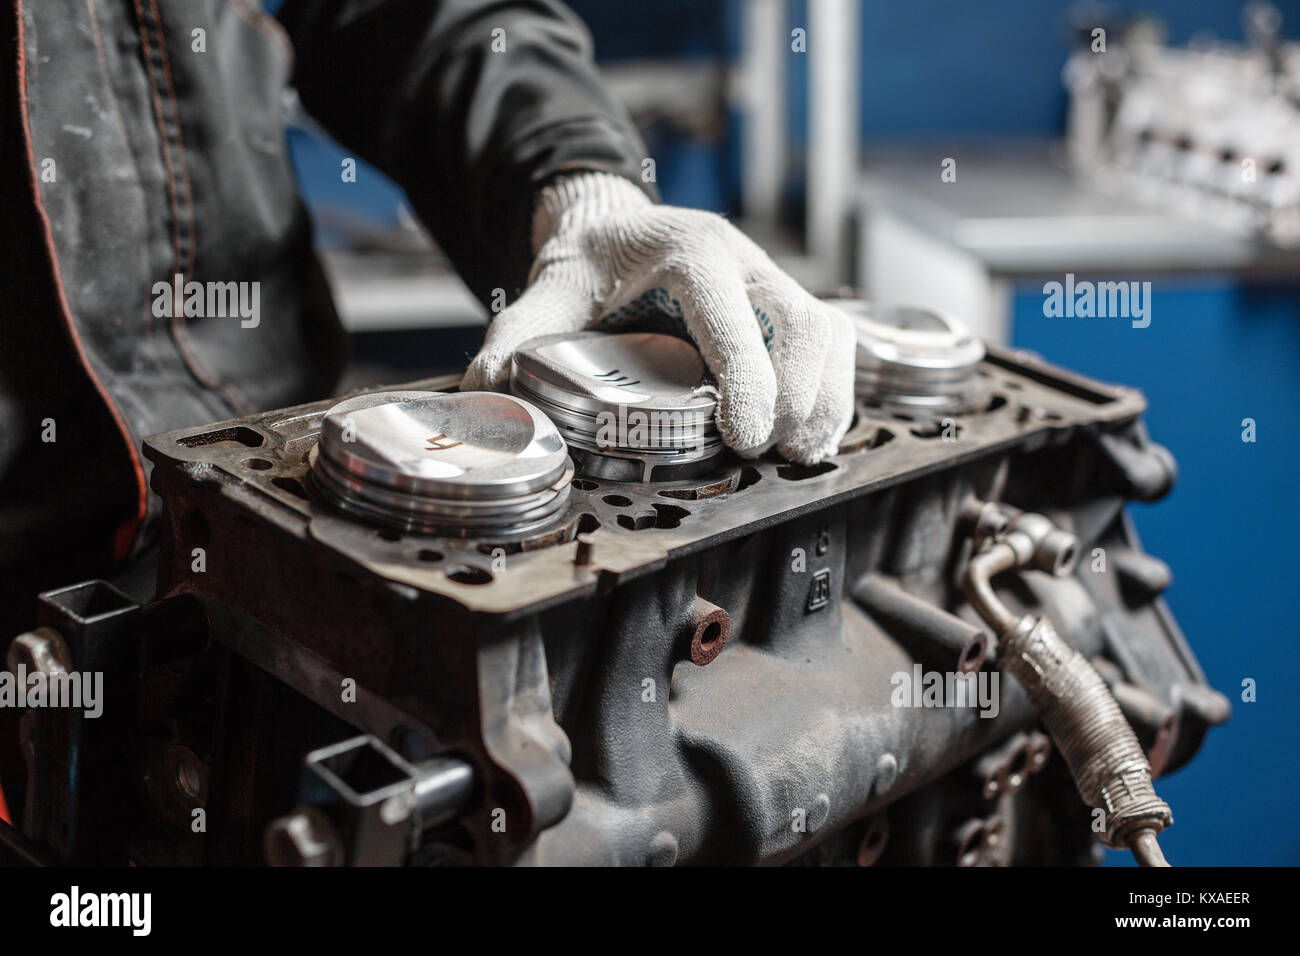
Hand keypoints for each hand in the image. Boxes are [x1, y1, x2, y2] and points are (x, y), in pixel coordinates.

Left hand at [462, 171, 854, 463]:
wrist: (617, 232)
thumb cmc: (588, 267)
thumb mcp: (547, 292)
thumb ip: (516, 337)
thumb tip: (484, 395)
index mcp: (689, 251)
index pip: (734, 314)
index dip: (749, 379)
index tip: (745, 439)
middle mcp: (744, 260)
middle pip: (803, 325)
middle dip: (798, 398)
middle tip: (769, 454)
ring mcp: (772, 281)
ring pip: (829, 335)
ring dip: (825, 401)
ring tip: (798, 453)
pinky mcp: (787, 305)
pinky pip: (835, 344)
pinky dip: (834, 393)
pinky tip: (811, 435)